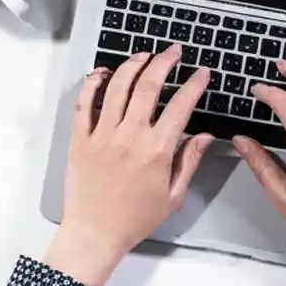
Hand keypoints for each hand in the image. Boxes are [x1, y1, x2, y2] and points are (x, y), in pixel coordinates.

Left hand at [45, 45, 214, 285]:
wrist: (95, 233)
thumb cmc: (134, 219)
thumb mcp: (173, 195)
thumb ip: (189, 161)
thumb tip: (205, 137)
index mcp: (156, 150)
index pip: (180, 106)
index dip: (194, 85)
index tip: (201, 73)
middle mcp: (129, 137)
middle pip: (148, 86)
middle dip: (164, 62)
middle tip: (172, 53)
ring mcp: (102, 135)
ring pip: (117, 87)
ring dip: (132, 65)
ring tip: (143, 55)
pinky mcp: (80, 139)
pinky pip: (84, 103)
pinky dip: (92, 83)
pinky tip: (101, 72)